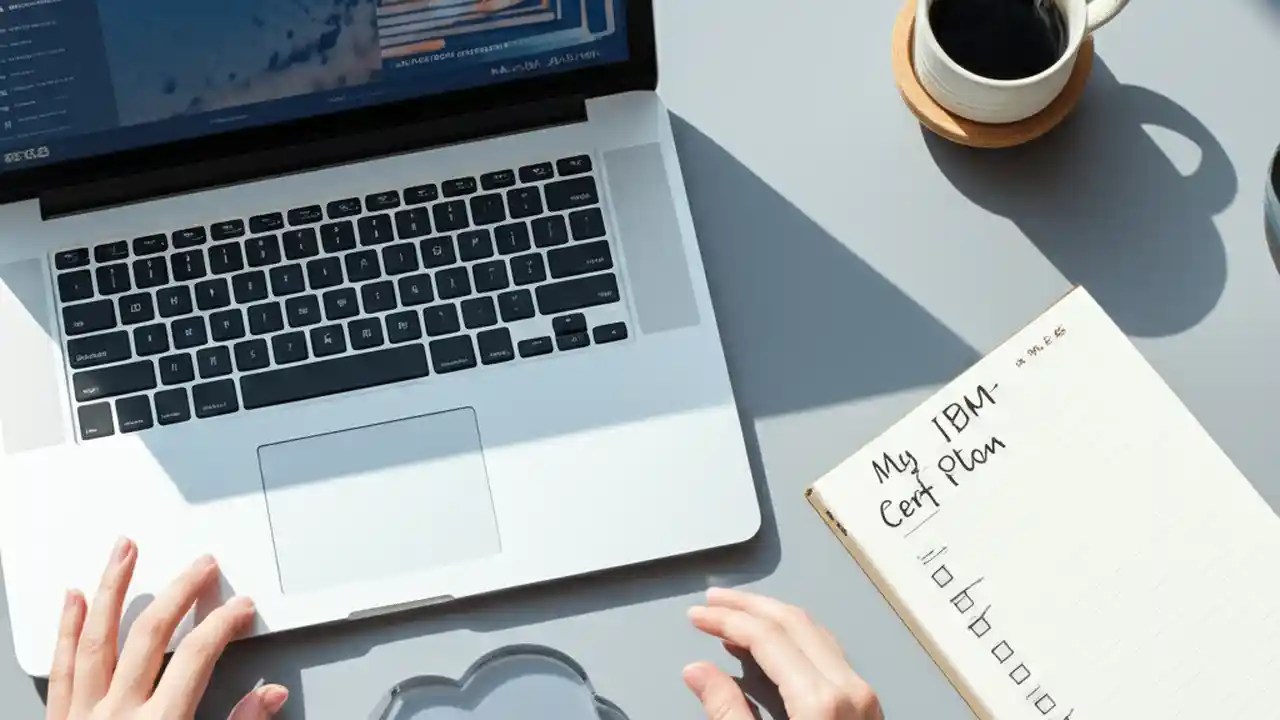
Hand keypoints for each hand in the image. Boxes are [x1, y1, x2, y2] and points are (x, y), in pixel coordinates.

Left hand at [46, 538, 288, 719]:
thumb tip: (269, 696)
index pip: (196, 657)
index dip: (223, 624)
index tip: (241, 606)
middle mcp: (115, 715)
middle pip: (149, 635)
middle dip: (178, 592)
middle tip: (200, 565)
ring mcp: (82, 717)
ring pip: (97, 638)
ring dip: (111, 589)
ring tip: (124, 552)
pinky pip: (62, 667)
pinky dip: (67, 630)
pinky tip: (73, 599)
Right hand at [684, 588, 881, 719]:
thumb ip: (727, 712)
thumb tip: (698, 671)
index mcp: (820, 701)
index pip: (766, 637)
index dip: (726, 619)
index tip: (696, 616)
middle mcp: (849, 688)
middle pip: (793, 622)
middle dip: (748, 605)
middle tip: (712, 600)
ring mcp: (863, 695)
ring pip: (814, 631)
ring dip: (772, 616)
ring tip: (736, 614)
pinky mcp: (868, 705)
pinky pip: (828, 651)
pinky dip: (794, 637)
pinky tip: (774, 642)